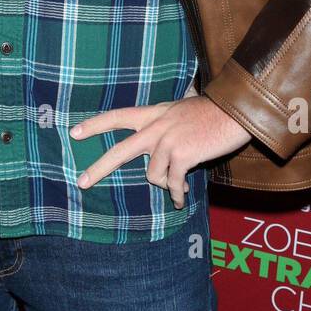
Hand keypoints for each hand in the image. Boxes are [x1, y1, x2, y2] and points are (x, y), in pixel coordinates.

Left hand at [70, 95, 249, 208]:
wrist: (235, 112)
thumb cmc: (212, 113)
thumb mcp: (181, 109)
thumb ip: (165, 122)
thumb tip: (157, 143)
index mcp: (154, 114)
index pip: (119, 117)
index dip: (96, 125)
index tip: (75, 133)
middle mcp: (156, 127)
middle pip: (120, 150)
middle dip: (99, 168)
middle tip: (81, 182)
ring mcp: (168, 141)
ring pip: (153, 176)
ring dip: (166, 183)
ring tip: (177, 184)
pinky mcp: (182, 155)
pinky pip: (173, 184)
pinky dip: (178, 195)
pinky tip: (182, 200)